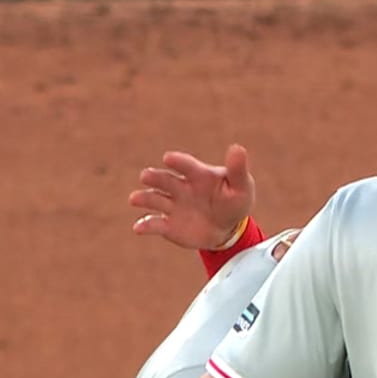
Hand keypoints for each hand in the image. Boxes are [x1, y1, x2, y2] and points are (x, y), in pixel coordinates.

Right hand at [129, 144, 255, 249]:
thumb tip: (238, 148)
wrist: (227, 229)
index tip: (168, 158)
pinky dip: (145, 225)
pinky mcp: (167, 225)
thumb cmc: (234, 201)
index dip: (178, 162)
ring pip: (154, 199)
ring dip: (144, 198)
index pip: (186, 165)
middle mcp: (180, 187)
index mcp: (198, 175)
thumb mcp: (241, 187)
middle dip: (154, 177)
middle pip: (164, 179)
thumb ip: (237, 170)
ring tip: (135, 199)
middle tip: (146, 176)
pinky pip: (154, 224)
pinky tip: (139, 227)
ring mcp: (172, 205)